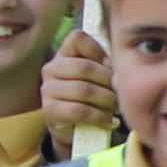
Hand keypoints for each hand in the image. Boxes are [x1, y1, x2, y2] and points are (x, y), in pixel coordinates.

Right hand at [41, 26, 116, 140]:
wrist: (76, 129)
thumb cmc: (91, 98)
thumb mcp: (99, 77)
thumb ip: (106, 66)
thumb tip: (118, 74)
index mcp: (63, 54)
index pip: (78, 38)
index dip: (99, 51)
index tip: (111, 66)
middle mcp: (51, 69)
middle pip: (84, 67)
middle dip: (108, 81)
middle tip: (119, 93)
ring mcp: (47, 89)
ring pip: (83, 90)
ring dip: (106, 100)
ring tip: (116, 108)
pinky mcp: (50, 110)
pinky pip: (79, 110)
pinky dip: (99, 116)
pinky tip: (109, 120)